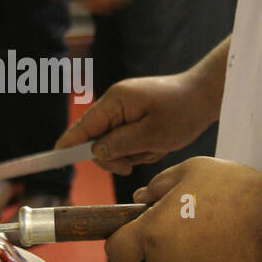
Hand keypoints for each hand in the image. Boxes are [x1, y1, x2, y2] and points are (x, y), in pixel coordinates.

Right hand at [56, 71, 215, 174]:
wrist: (207, 95)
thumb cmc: (183, 111)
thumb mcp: (152, 134)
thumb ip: (120, 144)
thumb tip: (96, 152)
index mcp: (116, 101)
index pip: (84, 126)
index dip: (69, 144)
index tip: (53, 157)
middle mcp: (116, 104)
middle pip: (98, 140)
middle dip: (115, 157)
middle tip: (132, 165)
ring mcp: (126, 110)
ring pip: (115, 144)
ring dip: (134, 153)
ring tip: (156, 147)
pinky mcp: (136, 116)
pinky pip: (130, 141)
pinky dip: (143, 148)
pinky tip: (159, 143)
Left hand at [106, 156, 261, 261]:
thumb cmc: (232, 189)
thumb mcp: (189, 170)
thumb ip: (157, 186)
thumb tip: (140, 200)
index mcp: (155, 233)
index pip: (117, 250)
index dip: (119, 239)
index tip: (131, 227)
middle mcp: (170, 261)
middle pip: (151, 252)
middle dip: (162, 234)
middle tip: (189, 209)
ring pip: (179, 259)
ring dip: (188, 243)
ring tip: (216, 218)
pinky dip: (210, 254)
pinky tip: (230, 234)